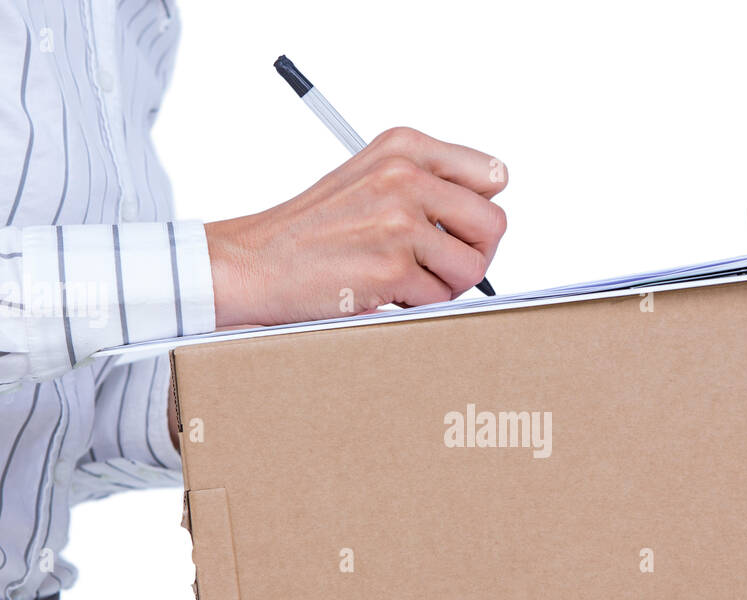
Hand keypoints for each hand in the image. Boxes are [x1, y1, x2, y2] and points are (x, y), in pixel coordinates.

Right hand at [204, 127, 506, 327]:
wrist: (252, 262)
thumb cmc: (311, 230)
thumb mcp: (371, 178)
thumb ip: (428, 184)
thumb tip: (487, 222)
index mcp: (405, 146)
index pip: (494, 176)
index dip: (479, 212)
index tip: (455, 230)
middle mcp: (405, 175)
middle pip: (494, 225)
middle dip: (473, 255)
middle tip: (438, 267)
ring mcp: (399, 221)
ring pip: (472, 268)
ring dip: (444, 285)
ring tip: (403, 279)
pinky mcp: (391, 267)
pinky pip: (438, 299)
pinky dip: (415, 306)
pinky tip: (380, 291)